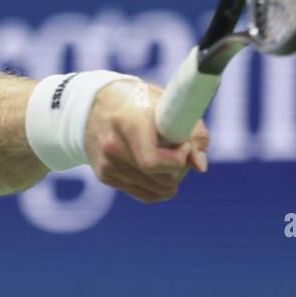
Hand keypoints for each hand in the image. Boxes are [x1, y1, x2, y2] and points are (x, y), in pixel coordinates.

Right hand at [83, 79, 208, 202]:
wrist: (95, 102)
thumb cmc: (140, 101)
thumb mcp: (168, 104)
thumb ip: (193, 133)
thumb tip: (199, 167)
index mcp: (128, 123)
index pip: (153, 162)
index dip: (178, 160)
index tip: (183, 145)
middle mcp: (112, 146)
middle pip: (161, 180)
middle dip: (180, 171)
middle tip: (181, 153)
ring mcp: (106, 164)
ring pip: (156, 192)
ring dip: (171, 180)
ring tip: (168, 158)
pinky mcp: (105, 176)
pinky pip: (145, 195)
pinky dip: (158, 185)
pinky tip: (157, 167)